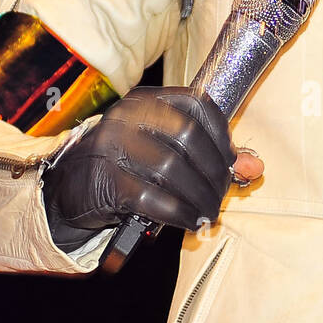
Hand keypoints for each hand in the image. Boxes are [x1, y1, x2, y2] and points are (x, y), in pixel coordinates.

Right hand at [40, 86, 263, 249]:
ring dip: (200, 198)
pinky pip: (154, 199)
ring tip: (208, 213)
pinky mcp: (106, 181)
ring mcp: (113, 146)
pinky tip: (190, 221)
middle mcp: (128, 116)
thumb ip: (210, 154)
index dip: (223, 135)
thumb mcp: (164, 150)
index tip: (231, 163)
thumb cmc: (126, 165)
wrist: (68, 188)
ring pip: (173, 170)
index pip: (198, 104)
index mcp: (147, 100)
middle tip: (220, 195)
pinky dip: (180, 214)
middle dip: (214, 172)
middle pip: (189, 137)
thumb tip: (255, 167)